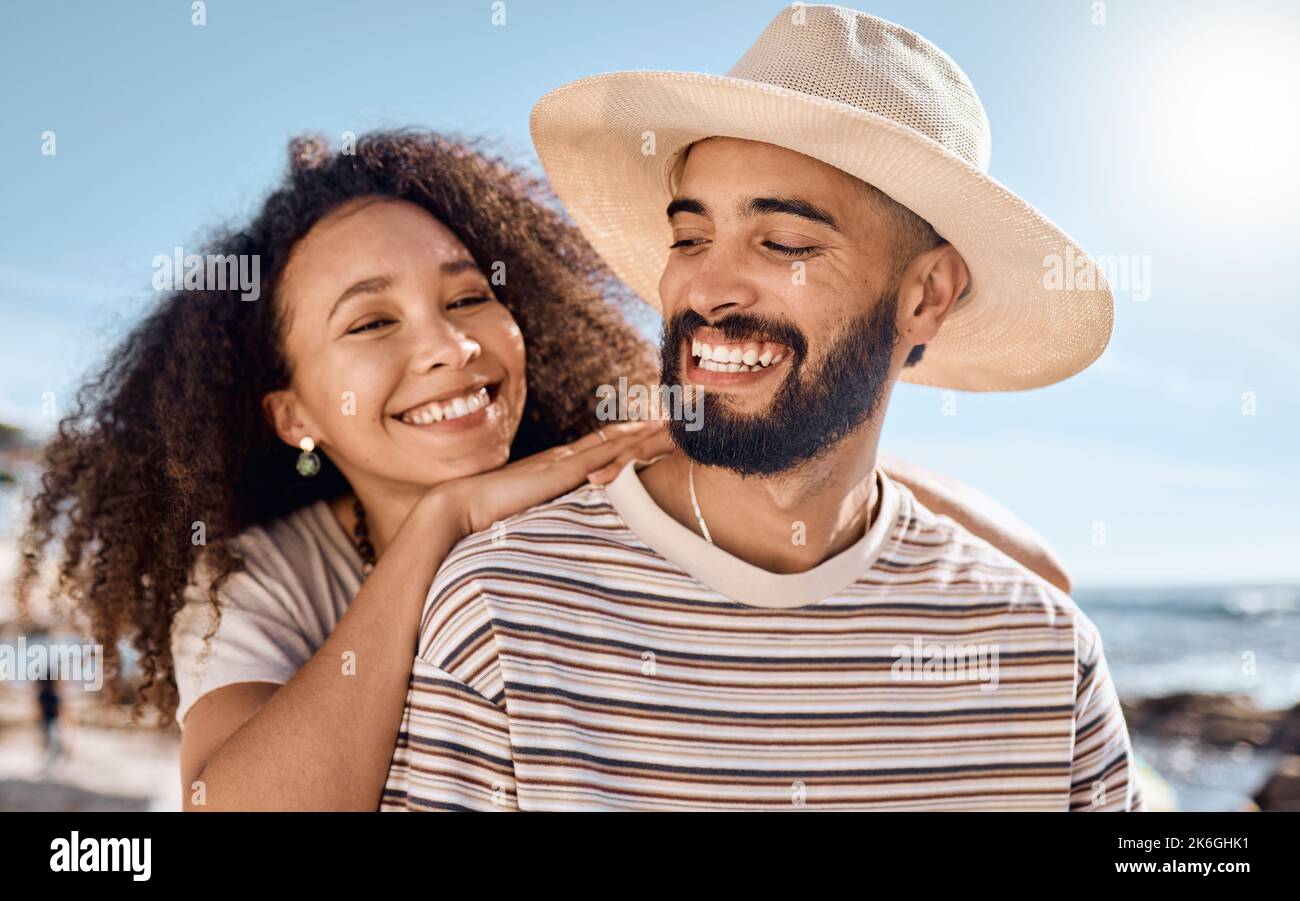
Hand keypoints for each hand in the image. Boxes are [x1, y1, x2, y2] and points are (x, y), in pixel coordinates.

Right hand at [432, 419, 673, 538]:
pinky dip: (628, 442)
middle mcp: (564, 458)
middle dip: (644, 427)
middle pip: (614, 436)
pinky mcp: (563, 472)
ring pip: (614, 440)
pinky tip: (649, 434)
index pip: (600, 447)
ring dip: (644, 430)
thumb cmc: (487, 518)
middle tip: (676, 415)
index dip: (626, 436)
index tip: (652, 429)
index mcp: (557, 468)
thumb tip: (560, 532)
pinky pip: (603, 453)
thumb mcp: (528, 517)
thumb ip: (547, 517)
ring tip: (673, 419)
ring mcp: (564, 461)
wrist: (460, 508)